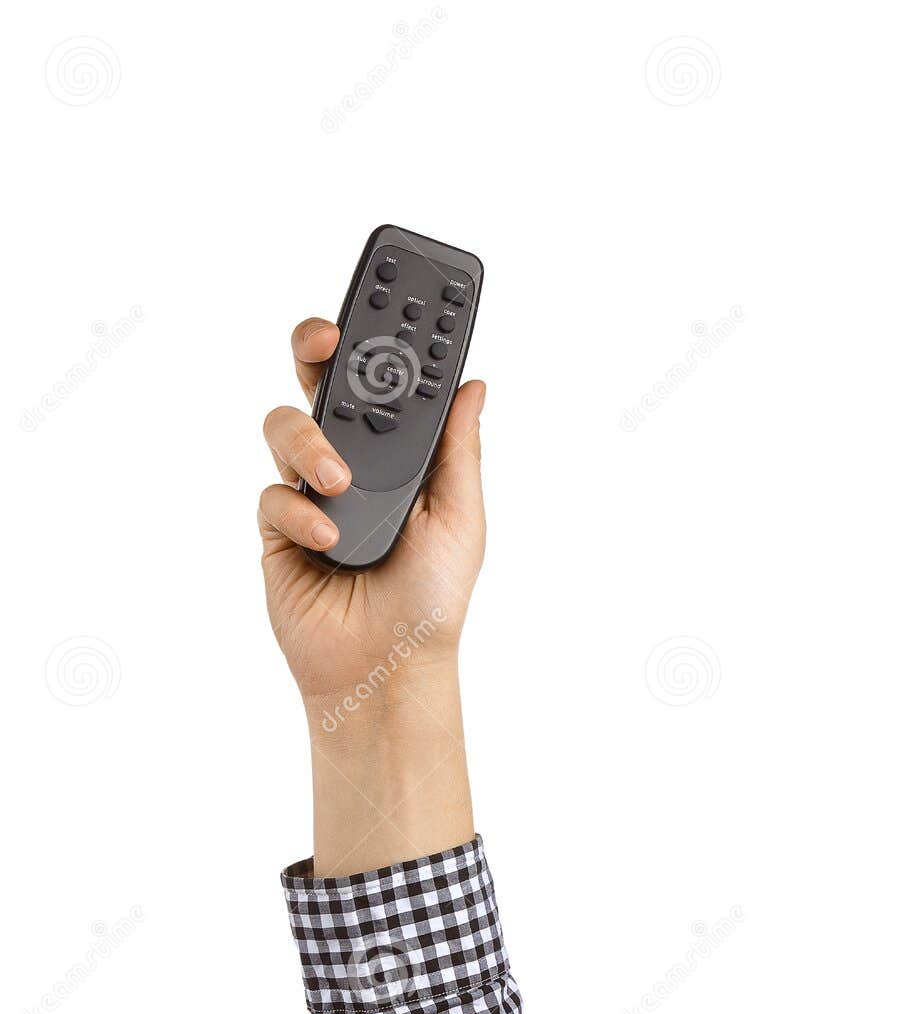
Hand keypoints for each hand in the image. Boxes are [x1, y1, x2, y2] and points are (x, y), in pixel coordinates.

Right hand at [259, 317, 485, 876]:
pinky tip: (330, 540)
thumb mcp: (460, 518)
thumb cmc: (431, 604)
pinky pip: (272, 496)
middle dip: (321, 346)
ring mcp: (310, 494)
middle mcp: (352, 464)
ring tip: (342, 481)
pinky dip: (302, 513)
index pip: (385, 380)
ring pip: (287, 426)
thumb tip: (475, 383)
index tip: (394, 300)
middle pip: (323, 381)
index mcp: (401, 455)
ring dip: (311, 443)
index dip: (385, 338)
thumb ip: (457, 449)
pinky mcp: (278, 532)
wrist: (387, 672)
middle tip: (330, 335)